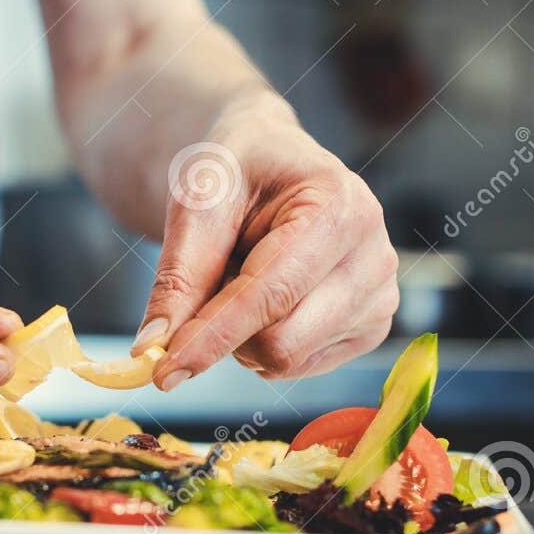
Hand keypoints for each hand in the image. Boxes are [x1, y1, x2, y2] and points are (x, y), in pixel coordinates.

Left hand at [136, 96, 397, 386]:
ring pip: (287, 360)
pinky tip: (270, 299)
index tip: (162, 370)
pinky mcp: (371, 327)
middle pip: (281, 342)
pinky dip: (265, 344)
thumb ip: (178, 276)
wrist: (267, 162)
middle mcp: (375, 254)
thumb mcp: (196, 204)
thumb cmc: (235, 171)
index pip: (270, 294)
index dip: (212, 336)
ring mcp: (380, 295)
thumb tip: (153, 348)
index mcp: (340, 205)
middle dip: (226, 329)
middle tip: (215, 278)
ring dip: (244, 335)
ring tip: (246, 278)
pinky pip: (299, 367)